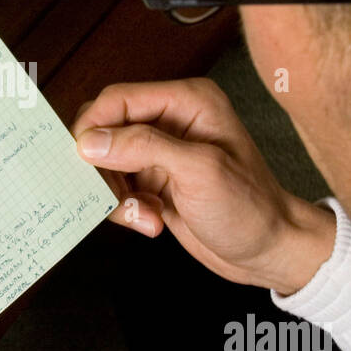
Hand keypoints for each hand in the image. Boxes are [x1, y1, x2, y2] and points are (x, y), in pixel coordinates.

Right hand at [71, 78, 334, 294]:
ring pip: (107, 162)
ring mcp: (162, 151)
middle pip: (106, 130)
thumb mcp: (199, 172)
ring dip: (116, 194)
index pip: (119, 99)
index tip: (83, 161)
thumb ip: (144, 148)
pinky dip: (125, 208)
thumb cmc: (250, 208)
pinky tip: (151, 222)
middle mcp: (172, 120)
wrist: (268, 251)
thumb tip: (91, 141)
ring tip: (144, 216)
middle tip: (118, 197)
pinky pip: (117, 187)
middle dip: (104, 168)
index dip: (95, 128)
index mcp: (187, 101)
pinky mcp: (155, 180)